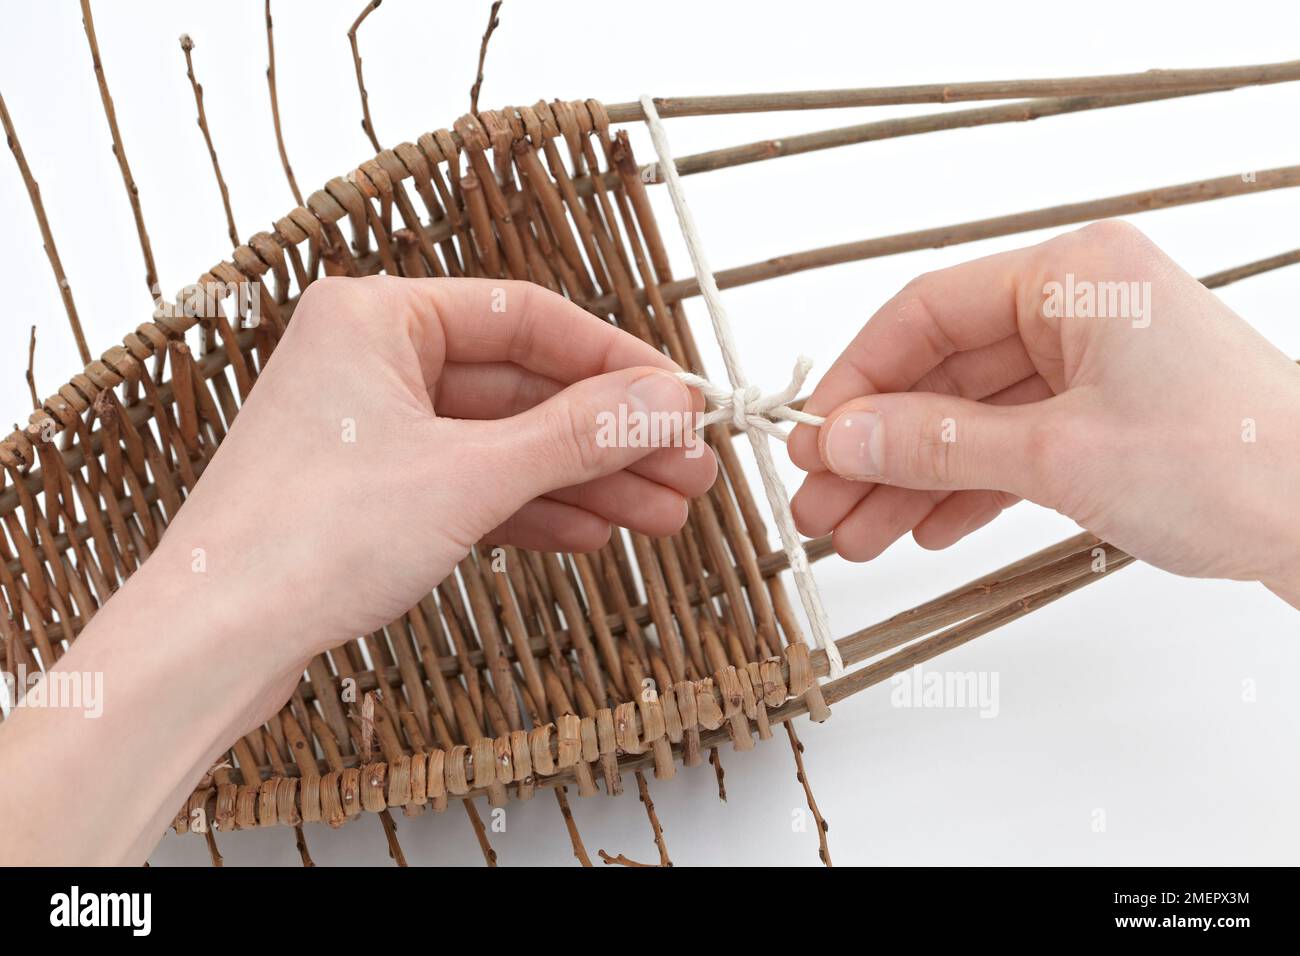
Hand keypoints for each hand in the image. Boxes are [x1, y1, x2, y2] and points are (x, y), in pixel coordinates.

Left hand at [0, 276, 713, 863]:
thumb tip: (667, 403)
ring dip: (585, 480)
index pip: (528, 318)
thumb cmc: (302, 540)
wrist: (212, 644)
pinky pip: (474, 486)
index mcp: (378, 316)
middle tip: (687, 468)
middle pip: (525, 387)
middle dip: (610, 435)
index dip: (616, 362)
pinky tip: (594, 534)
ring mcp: (373, 432)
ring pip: (506, 444)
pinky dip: (534, 511)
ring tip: (662, 513)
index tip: (681, 400)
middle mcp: (373, 361)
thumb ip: (576, 435)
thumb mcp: (468, 476)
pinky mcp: (373, 495)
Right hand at [788, 221, 1299, 606]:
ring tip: (858, 534)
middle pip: (943, 372)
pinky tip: (925, 528)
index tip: (813, 439)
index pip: (926, 313)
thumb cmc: (1237, 463)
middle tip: (822, 504)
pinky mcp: (1108, 417)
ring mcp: (1095, 365)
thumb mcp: (1059, 454)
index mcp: (1073, 275)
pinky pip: (1013, 446)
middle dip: (879, 446)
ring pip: (973, 417)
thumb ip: (938, 443)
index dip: (858, 380)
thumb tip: (844, 438)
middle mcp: (1080, 307)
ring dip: (913, 478)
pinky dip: (968, 488)